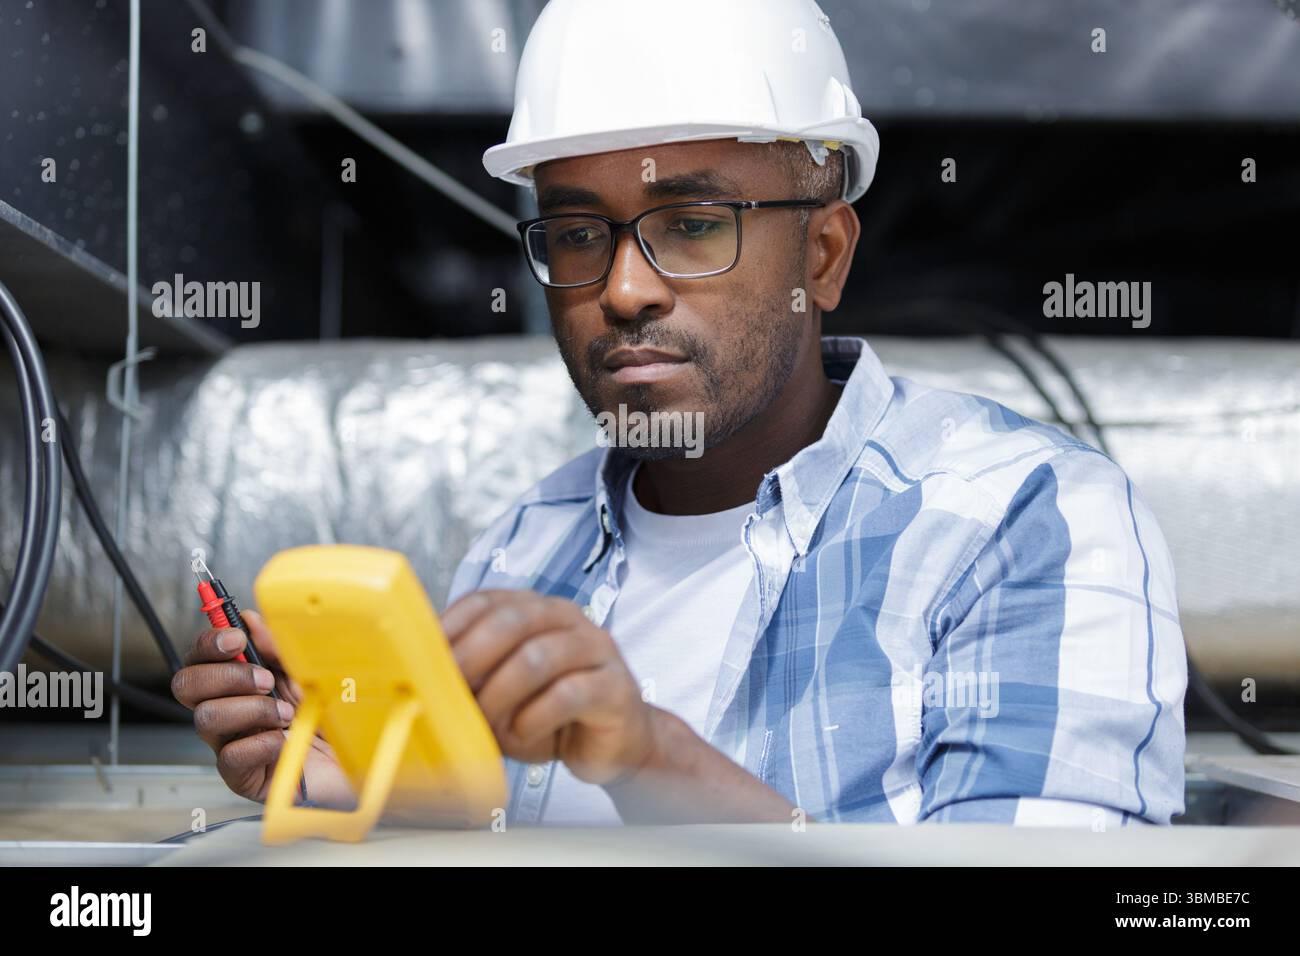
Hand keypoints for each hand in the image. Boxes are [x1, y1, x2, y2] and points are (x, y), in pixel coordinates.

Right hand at [170, 610, 353, 807]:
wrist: (361, 762)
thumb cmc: (335, 716)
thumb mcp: (310, 669)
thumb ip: (278, 646)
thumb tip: (249, 619)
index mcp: (242, 681)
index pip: (200, 657)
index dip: (208, 643)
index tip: (236, 639)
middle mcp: (231, 710)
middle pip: (186, 685)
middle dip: (226, 675)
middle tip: (266, 681)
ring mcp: (233, 743)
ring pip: (206, 718)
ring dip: (251, 709)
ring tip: (286, 714)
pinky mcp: (244, 776)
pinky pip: (229, 757)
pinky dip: (260, 743)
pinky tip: (284, 742)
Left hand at [442, 590, 659, 786]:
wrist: (615, 746)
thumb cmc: (551, 717)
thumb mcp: (501, 694)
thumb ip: (473, 677)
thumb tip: (423, 679)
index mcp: (536, 609)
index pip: (485, 600)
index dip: (450, 628)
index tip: (423, 661)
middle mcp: (568, 618)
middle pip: (511, 621)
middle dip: (470, 658)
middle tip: (448, 692)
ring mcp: (596, 648)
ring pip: (537, 657)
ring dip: (501, 695)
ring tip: (491, 725)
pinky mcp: (614, 686)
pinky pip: (567, 694)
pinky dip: (534, 719)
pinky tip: (525, 734)